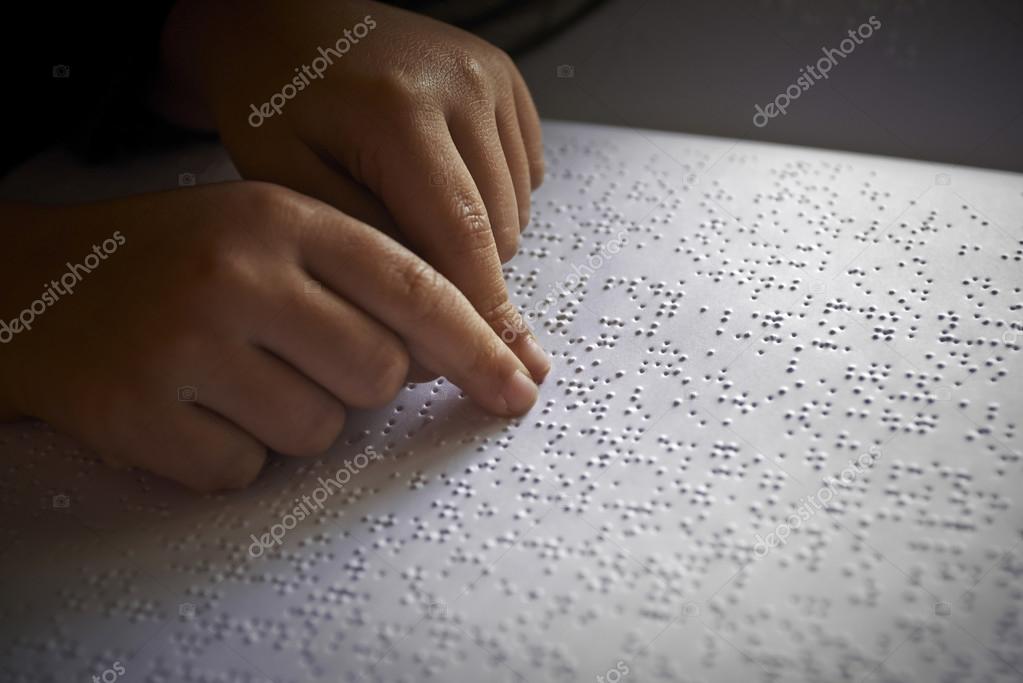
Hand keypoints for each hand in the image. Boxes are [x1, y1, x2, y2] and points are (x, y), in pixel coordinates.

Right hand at [0, 183, 539, 490]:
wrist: (42, 285)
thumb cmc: (182, 260)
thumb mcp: (272, 232)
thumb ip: (366, 280)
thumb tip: (467, 356)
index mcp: (282, 216)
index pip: (413, 286)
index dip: (478, 344)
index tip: (519, 388)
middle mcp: (238, 274)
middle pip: (379, 374)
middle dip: (361, 381)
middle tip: (300, 352)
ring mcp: (186, 345)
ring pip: (318, 432)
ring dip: (294, 418)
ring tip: (235, 373)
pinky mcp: (143, 414)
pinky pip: (246, 471)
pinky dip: (233, 452)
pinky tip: (193, 406)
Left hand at [156, 0, 549, 378]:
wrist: (286, 21)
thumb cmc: (272, 98)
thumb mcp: (288, 184)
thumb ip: (365, 257)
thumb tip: (429, 335)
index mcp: (400, 111)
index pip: (462, 239)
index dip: (482, 315)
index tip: (501, 371)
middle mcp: (462, 86)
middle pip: (496, 233)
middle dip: (463, 278)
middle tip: (406, 282)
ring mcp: (492, 79)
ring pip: (515, 212)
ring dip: (475, 241)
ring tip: (409, 214)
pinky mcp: (507, 81)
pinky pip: (524, 177)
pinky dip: (490, 202)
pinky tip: (437, 184)